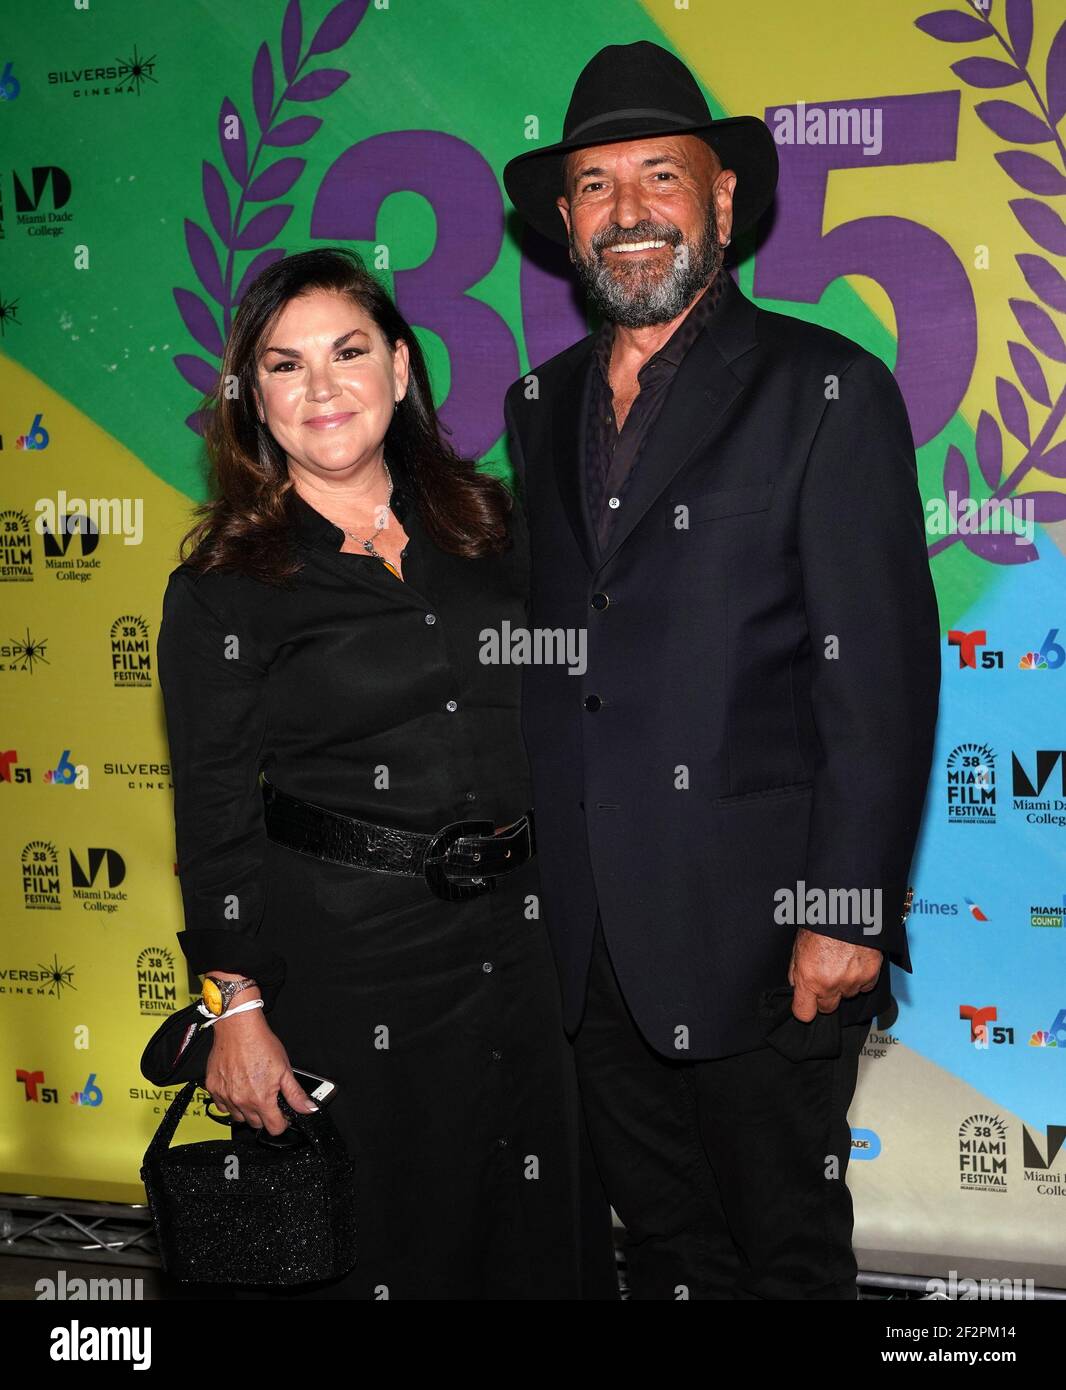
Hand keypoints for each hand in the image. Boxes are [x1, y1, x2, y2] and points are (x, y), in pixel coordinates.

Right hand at [205, 1009, 318, 1136]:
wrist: (238, 1028)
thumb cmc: (260, 1044)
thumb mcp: (285, 1069)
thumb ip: (296, 1094)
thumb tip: (308, 1108)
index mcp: (262, 1099)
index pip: (274, 1128)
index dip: (282, 1123)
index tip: (282, 1115)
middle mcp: (242, 1101)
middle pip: (256, 1124)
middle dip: (265, 1115)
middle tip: (268, 1097)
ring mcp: (226, 1096)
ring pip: (238, 1117)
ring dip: (247, 1110)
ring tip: (253, 1091)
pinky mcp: (213, 1089)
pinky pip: (222, 1107)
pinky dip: (230, 1102)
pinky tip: (237, 1089)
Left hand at [787, 928, 881, 1022]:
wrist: (845, 909)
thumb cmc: (819, 924)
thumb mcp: (797, 947)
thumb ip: (796, 972)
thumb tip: (797, 987)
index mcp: (809, 978)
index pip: (804, 1013)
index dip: (804, 1008)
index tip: (806, 1003)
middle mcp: (830, 984)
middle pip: (827, 1008)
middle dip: (825, 997)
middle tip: (825, 977)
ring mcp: (852, 981)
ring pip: (847, 996)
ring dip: (844, 985)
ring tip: (841, 962)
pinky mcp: (871, 975)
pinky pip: (865, 987)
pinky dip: (861, 978)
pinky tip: (855, 962)